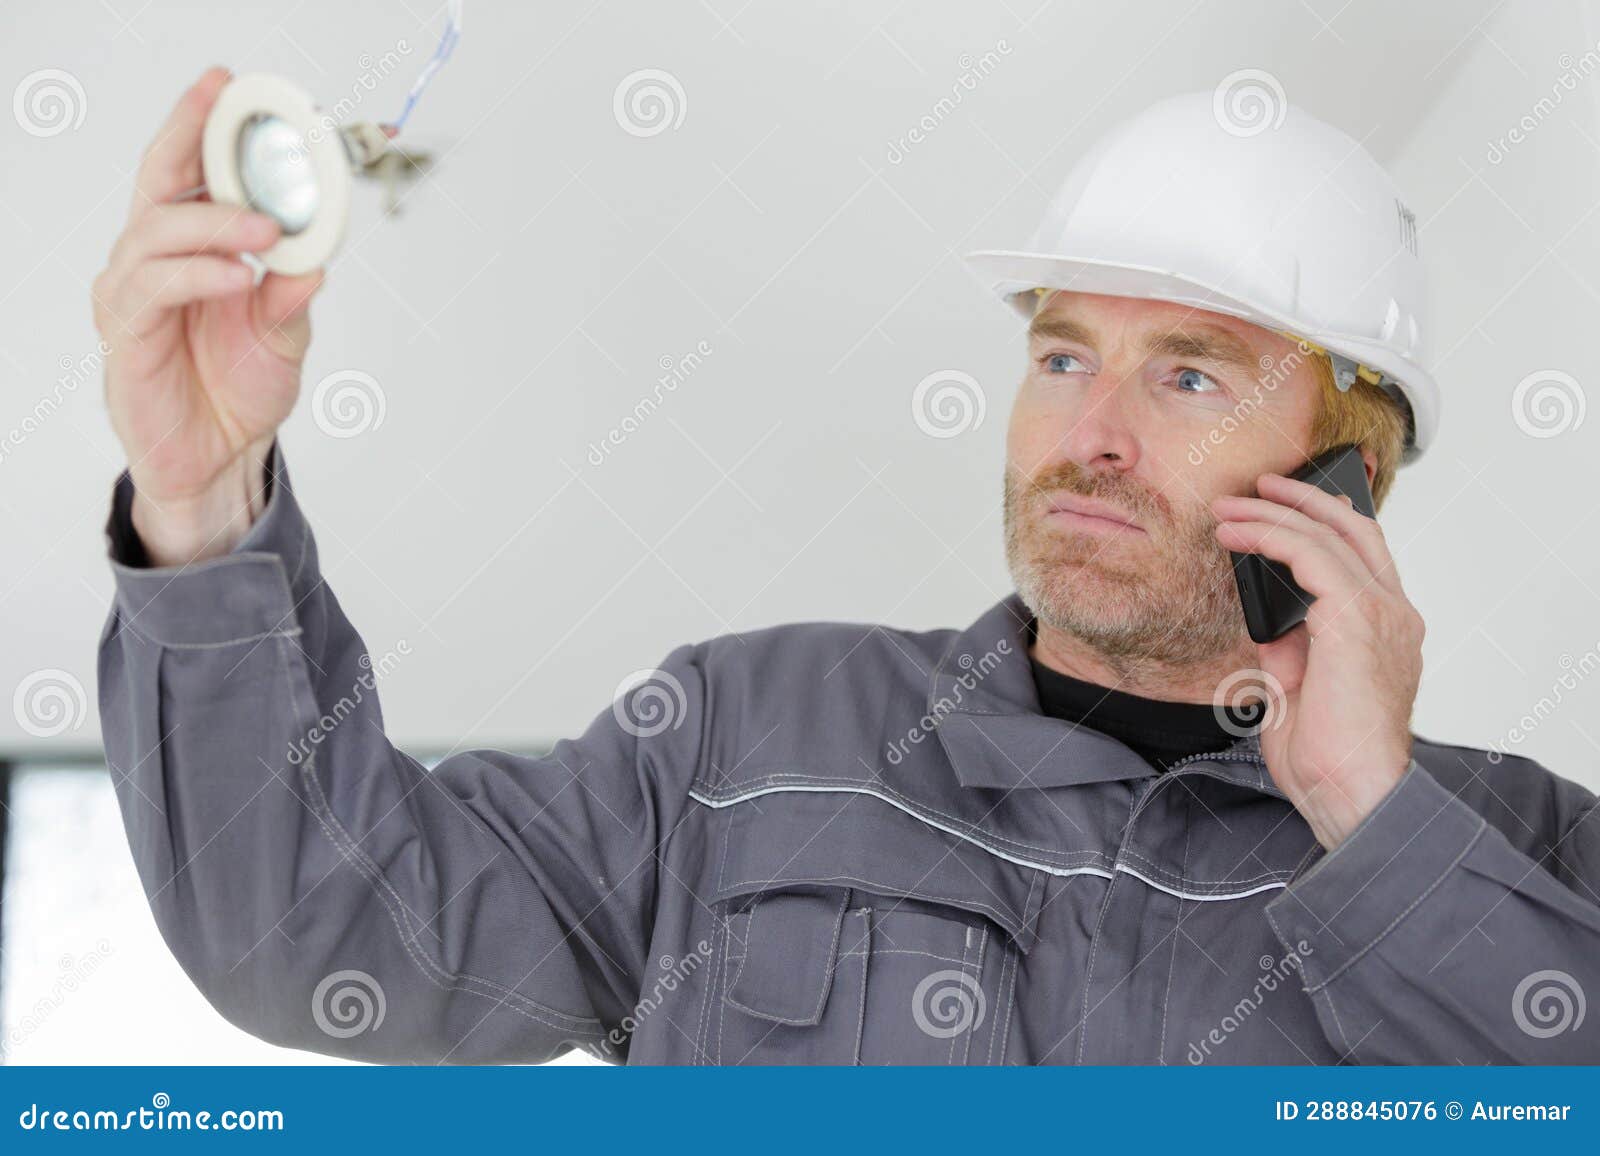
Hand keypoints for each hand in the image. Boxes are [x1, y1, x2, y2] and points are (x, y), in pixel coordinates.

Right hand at [93, 67, 324, 565]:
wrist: (219, 462)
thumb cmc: (240, 390)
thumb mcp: (285, 337)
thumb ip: (294, 295)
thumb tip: (317, 257)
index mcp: (191, 249)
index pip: (189, 171)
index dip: (203, 125)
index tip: (230, 84)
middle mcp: (152, 261)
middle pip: (159, 181)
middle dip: (188, 135)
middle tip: (226, 106)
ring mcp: (132, 295)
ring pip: (155, 231)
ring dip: (213, 220)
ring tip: (265, 230)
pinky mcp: (125, 336)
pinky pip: (154, 289)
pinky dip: (198, 275)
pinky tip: (239, 278)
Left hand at [1212, 472, 1423, 848]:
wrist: (1350, 793)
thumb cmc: (1328, 758)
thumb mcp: (1298, 692)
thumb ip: (1291, 653)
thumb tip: (1270, 628)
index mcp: (1387, 631)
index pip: (1361, 556)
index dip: (1323, 522)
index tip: (1279, 506)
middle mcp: (1394, 615)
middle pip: (1353, 529)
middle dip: (1300, 500)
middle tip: (1255, 487)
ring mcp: (1382, 614)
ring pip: (1327, 534)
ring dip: (1272, 514)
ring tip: (1228, 509)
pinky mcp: (1356, 618)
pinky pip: (1309, 555)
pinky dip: (1270, 536)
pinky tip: (1236, 535)